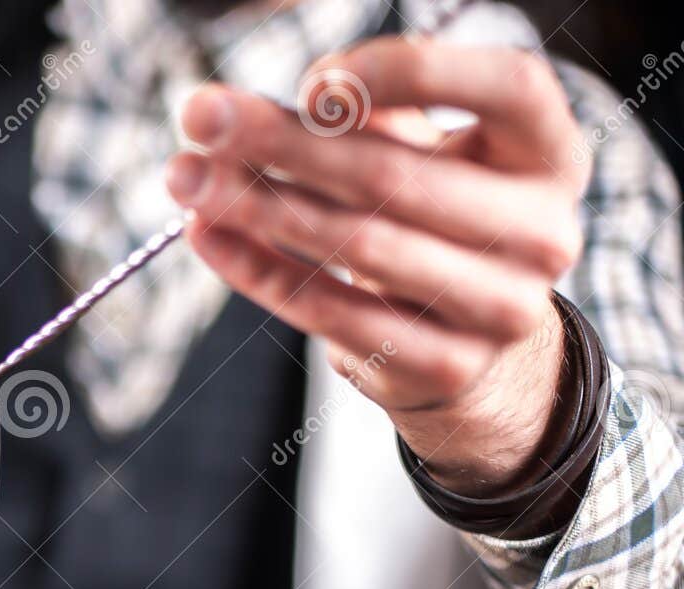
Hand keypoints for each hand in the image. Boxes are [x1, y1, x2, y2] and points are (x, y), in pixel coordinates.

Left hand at [167, 38, 589, 495]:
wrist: (470, 342)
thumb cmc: (434, 217)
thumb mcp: (426, 153)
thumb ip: (366, 118)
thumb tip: (281, 104)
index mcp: (552, 153)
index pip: (506, 87)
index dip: (408, 72)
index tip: (312, 79)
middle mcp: (542, 232)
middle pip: (396, 174)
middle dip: (282, 142)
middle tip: (200, 119)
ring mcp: (499, 308)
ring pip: (355, 246)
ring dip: (255, 205)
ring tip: (187, 177)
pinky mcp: (441, 365)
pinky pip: (328, 312)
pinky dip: (256, 271)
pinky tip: (205, 235)